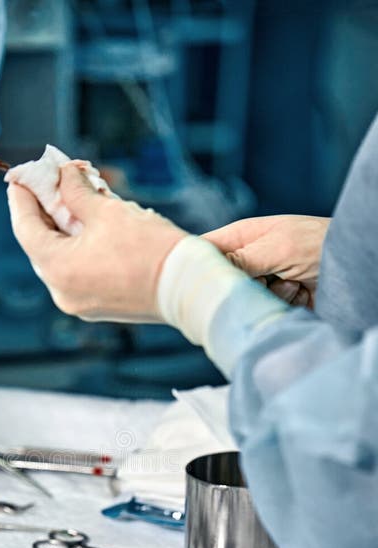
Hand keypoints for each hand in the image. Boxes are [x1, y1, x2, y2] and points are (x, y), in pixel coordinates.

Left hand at [7, 164, 186, 321]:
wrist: (189, 288)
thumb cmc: (152, 250)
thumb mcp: (108, 211)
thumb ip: (76, 190)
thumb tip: (62, 175)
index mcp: (58, 269)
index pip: (25, 227)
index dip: (21, 197)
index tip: (21, 175)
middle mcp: (62, 293)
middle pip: (41, 244)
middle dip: (47, 210)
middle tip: (52, 181)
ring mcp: (79, 304)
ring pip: (61, 258)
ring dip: (65, 228)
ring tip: (79, 199)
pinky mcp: (97, 307)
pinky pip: (78, 272)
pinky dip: (79, 248)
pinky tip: (92, 226)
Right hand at [203, 215, 329, 307]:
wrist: (356, 266)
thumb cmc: (321, 243)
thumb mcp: (278, 247)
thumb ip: (240, 259)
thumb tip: (208, 271)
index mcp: (242, 237)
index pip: (203, 251)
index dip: (193, 266)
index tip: (191, 283)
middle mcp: (248, 260)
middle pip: (221, 282)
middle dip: (238, 286)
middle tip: (261, 280)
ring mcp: (263, 281)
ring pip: (242, 300)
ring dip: (267, 295)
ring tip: (290, 282)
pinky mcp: (275, 300)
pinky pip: (263, 309)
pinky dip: (282, 303)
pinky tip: (299, 293)